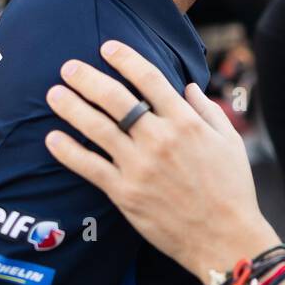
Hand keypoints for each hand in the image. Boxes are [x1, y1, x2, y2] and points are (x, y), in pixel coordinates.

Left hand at [44, 39, 279, 281]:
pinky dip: (68, 151)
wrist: (224, 236)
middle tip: (68, 66)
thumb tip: (187, 87)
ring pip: (97, 128)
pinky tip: (52, 138)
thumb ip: (207, 110)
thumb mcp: (229, 142)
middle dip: (88, 78)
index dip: (126, 59)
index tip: (108, 47)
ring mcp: (140, 166)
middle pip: (116, 98)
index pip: (150, 79)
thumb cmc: (232, 189)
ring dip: (72, 107)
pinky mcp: (125, 194)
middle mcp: (160, 139)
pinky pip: (89, 167)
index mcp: (186, 123)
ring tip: (53, 93)